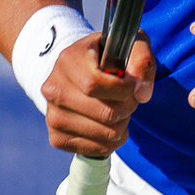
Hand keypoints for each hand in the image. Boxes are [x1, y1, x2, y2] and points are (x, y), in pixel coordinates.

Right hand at [41, 30, 156, 156]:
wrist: (82, 71)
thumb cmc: (110, 56)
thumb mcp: (130, 44)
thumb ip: (142, 60)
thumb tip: (141, 93)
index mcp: (68, 60)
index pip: (94, 85)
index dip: (123, 89)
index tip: (133, 84)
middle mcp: (53, 89)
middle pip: (104, 113)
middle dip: (128, 107)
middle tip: (130, 99)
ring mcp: (52, 115)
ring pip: (104, 133)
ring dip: (123, 124)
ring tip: (120, 110)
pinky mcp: (57, 137)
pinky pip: (95, 149)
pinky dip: (113, 141)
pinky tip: (113, 126)